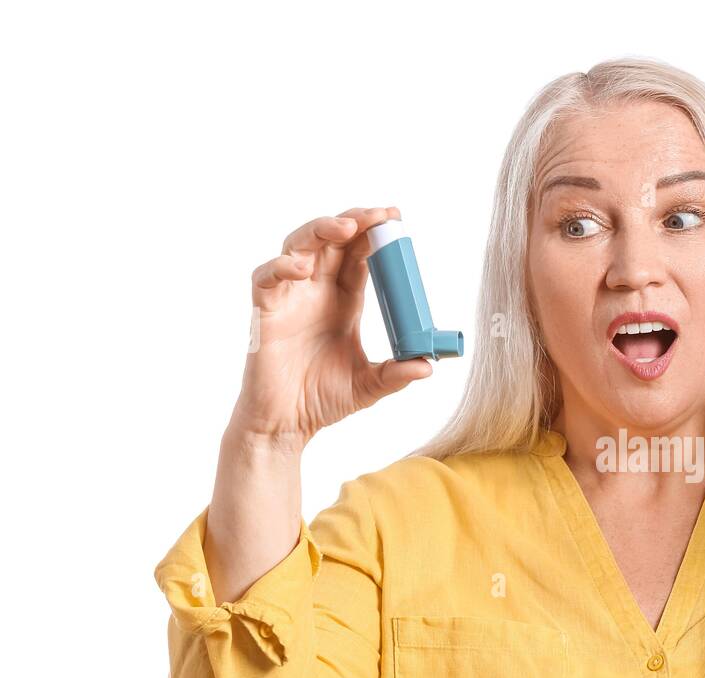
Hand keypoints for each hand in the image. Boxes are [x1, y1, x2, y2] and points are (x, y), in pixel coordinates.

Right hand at [230, 205, 433, 447]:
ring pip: (298, 246)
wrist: (288, 423)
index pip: (360, 255)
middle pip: (332, 240)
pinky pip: (266, 278)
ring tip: (345, 228)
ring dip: (320, 231)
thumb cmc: (323, 399)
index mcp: (345, 301)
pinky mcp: (265, 312)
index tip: (395, 219)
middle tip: (378, 216)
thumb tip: (429, 367)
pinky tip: (300, 268)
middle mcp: (317, 291)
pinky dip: (280, 266)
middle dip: (354, 221)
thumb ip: (397, 374)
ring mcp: (290, 298)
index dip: (375, 234)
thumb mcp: (370, 385)